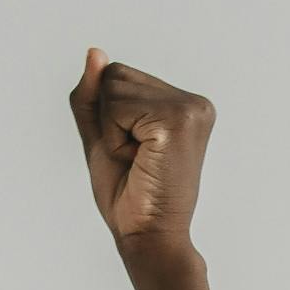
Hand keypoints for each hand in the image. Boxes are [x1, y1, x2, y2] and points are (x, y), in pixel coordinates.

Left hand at [69, 48, 213, 268]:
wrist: (148, 238)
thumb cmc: (128, 196)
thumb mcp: (102, 136)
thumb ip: (94, 94)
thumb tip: (94, 52)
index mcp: (184, 104)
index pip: (119, 75)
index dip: (109, 116)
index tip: (133, 152)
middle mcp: (195, 102)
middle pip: (115, 74)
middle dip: (109, 119)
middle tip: (135, 160)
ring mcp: (190, 109)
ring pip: (113, 87)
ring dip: (112, 129)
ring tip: (138, 161)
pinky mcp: (178, 120)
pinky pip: (116, 106)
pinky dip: (114, 136)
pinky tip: (139, 161)